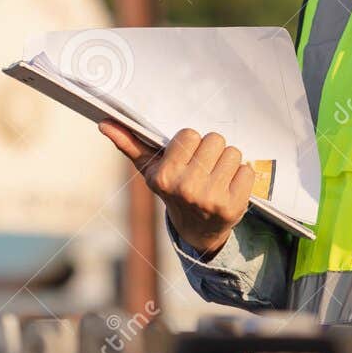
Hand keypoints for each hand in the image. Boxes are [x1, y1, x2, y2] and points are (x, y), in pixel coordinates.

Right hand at [98, 121, 256, 258]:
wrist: (197, 229)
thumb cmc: (173, 189)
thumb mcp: (150, 169)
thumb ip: (129, 143)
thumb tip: (104, 123)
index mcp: (164, 177)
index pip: (189, 135)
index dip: (190, 143)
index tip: (186, 157)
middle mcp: (187, 189)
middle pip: (214, 139)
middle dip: (211, 150)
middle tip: (204, 167)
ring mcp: (211, 199)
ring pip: (233, 152)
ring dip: (227, 161)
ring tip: (216, 176)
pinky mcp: (234, 206)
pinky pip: (248, 170)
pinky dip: (241, 176)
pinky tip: (229, 187)